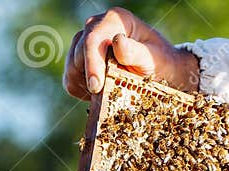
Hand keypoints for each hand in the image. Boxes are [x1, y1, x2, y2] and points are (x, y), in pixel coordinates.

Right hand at [64, 7, 199, 99]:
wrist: (158, 69)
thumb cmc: (159, 62)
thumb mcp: (153, 58)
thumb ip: (136, 52)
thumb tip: (117, 42)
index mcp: (115, 20)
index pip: (93, 40)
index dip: (92, 64)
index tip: (96, 87)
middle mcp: (95, 26)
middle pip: (79, 56)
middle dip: (93, 79)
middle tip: (113, 93)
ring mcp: (84, 42)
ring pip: (72, 69)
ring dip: (87, 86)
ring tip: (111, 90)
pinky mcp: (78, 59)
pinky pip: (69, 80)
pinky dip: (82, 91)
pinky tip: (101, 91)